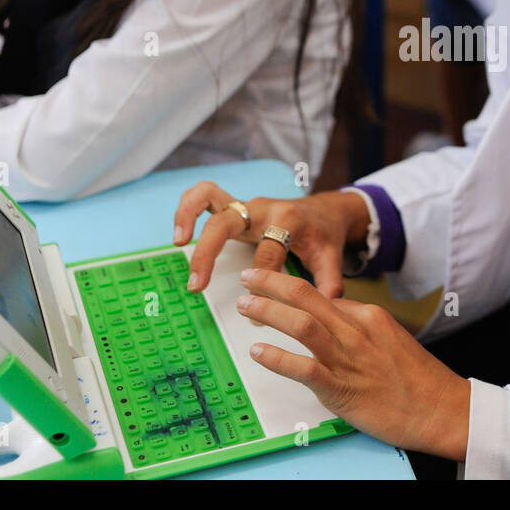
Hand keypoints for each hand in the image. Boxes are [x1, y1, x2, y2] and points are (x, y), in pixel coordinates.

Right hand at [173, 180, 371, 300]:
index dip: (261, 285)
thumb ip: (329, 284)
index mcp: (289, 221)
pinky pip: (205, 197)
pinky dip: (188, 209)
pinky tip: (179, 235)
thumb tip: (326, 314)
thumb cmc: (324, 236)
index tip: (253, 313)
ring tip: (177, 243)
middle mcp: (263, 208)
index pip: (267, 254)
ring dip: (187, 215)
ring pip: (208, 195)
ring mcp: (247, 205)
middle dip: (207, 253)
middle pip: (227, 223)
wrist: (325, 210)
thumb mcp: (332, 258)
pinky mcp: (235, 206)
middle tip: (195, 285)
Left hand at [238, 267, 470, 459]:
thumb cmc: (419, 379)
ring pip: (300, 324)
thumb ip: (362, 328)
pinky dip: (276, 358)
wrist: (442, 408)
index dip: (293, 288)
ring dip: (268, 311)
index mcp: (369, 316)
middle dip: (271, 283)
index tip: (272, 284)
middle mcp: (356, 331)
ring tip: (245, 305)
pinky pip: (303, 368)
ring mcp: (348, 358)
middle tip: (249, 278)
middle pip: (306, 296)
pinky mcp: (341, 388)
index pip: (324, 294)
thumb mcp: (391, 339)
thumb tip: (336, 318)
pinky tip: (258, 353)